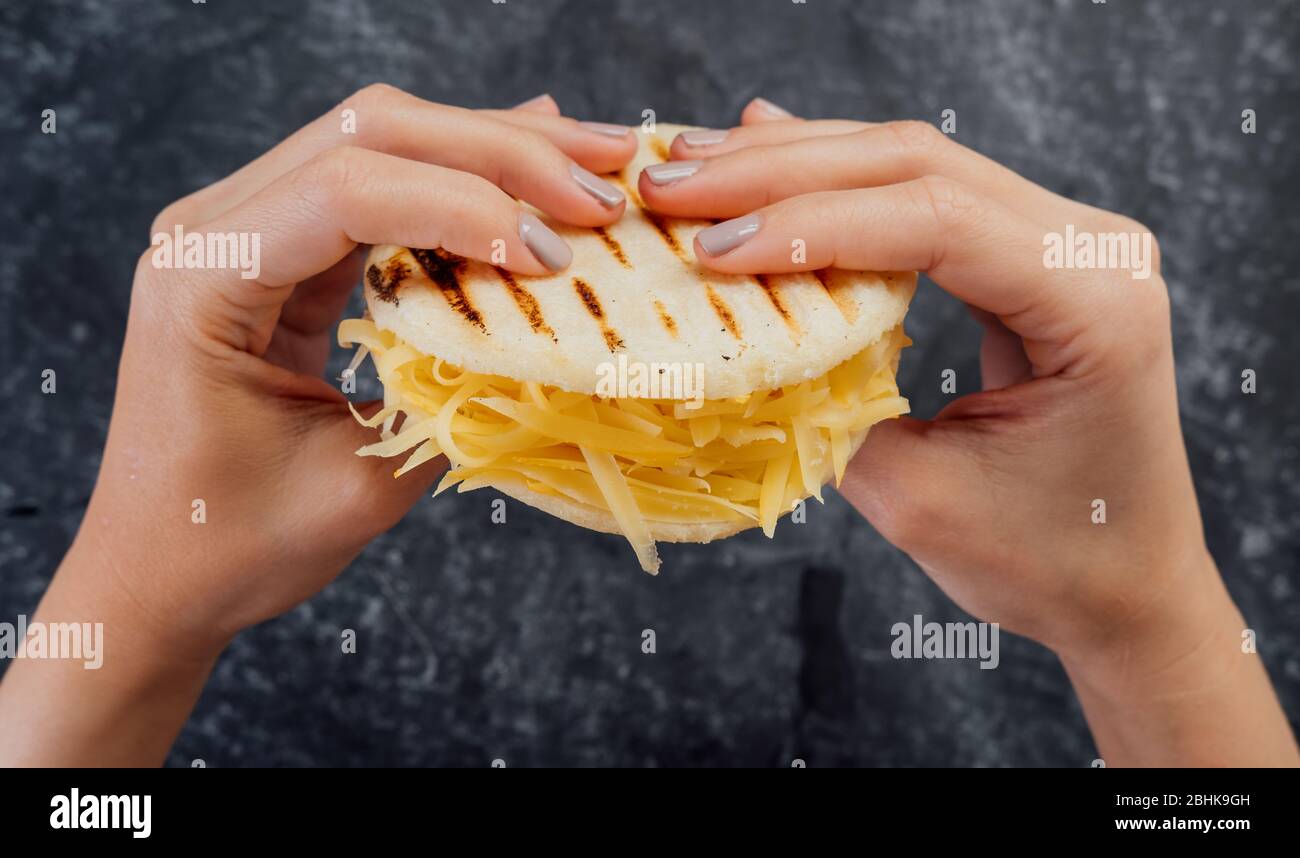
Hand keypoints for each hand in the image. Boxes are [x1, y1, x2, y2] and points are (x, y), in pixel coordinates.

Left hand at [0, 87, 636, 764]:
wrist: (157, 573)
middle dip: (497, 151)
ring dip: (491, 149)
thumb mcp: (359, 485)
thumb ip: (453, 405)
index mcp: (205, 280)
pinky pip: (380, 184)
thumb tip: (554, 344)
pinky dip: (461, 177)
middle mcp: (214, 228)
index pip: (346, 194)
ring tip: (588, 167)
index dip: (464, 210)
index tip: (554, 259)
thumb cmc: (231, 544)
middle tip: (600, 189)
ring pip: (380, 140)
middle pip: (368, 134)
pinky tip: (531, 170)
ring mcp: (246, 226)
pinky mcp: (283, 246)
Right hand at [640, 100, 1297, 765]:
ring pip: (913, 163)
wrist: (1126, 584)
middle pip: (919, 165)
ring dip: (797, 163)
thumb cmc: (1047, 559)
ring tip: (696, 167)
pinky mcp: (1030, 250)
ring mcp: (1067, 237)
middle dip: (782, 171)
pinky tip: (768, 152)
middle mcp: (1092, 246)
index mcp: (1093, 302)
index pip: (935, 220)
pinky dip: (837, 181)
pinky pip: (923, 194)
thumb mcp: (920, 498)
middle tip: (674, 185)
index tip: (710, 248)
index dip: (810, 224)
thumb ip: (829, 410)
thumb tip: (736, 343)